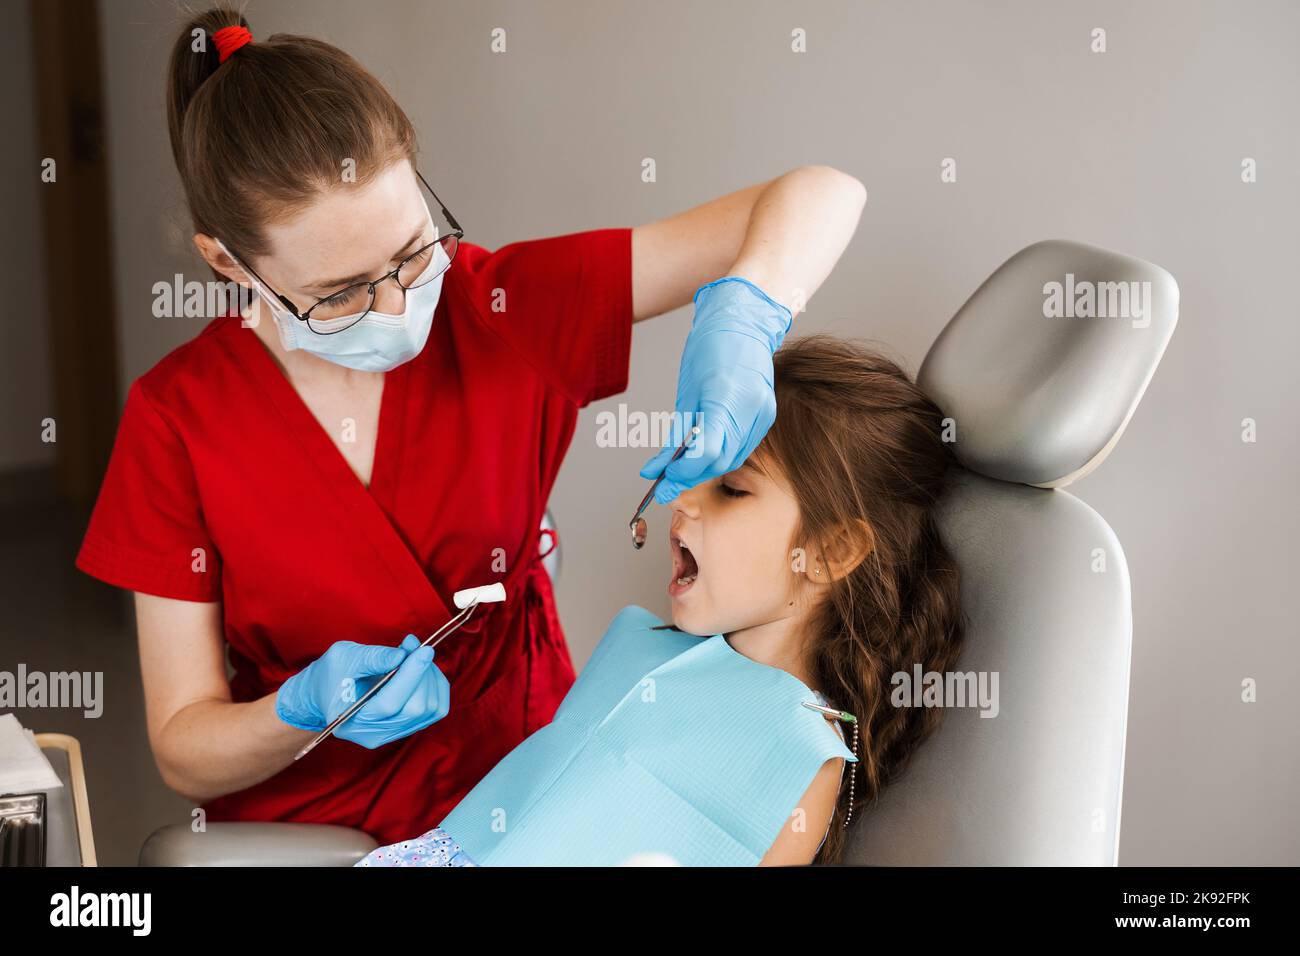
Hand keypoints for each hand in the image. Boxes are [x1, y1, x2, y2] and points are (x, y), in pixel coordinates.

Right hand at [275, 635, 450, 748]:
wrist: (324, 693)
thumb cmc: (332, 674)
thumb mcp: (344, 657)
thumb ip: (374, 657)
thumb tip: (404, 655)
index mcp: (350, 720)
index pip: (390, 704)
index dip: (411, 675)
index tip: (424, 649)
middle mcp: (374, 734)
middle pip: (416, 709)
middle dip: (422, 673)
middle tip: (415, 648)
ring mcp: (393, 734)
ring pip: (432, 709)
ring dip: (430, 677)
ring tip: (415, 657)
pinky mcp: (407, 727)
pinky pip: (435, 708)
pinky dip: (435, 685)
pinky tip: (421, 669)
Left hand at [640, 277, 791, 502]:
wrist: (744, 321)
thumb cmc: (711, 347)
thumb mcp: (687, 391)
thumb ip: (678, 432)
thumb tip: (661, 466)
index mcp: (727, 400)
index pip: (705, 453)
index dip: (681, 471)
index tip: (663, 478)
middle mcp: (751, 411)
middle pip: (720, 461)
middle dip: (691, 476)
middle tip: (666, 485)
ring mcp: (763, 415)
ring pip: (732, 458)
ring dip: (705, 469)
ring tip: (679, 474)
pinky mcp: (766, 415)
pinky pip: (742, 446)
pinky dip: (720, 455)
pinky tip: (701, 459)